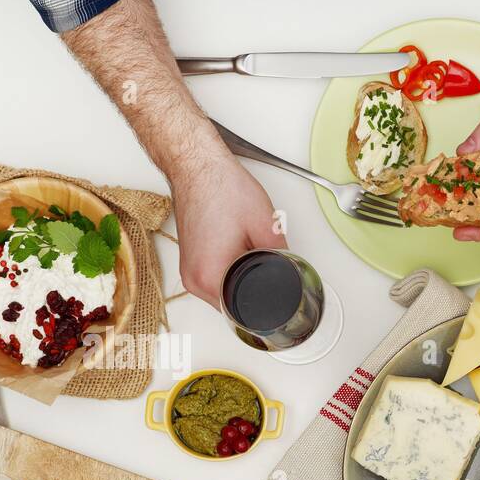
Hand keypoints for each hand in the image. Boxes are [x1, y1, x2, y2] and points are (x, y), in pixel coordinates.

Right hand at [172, 149, 286, 309]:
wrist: (195, 165)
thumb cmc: (220, 188)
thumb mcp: (266, 225)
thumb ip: (282, 256)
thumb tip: (290, 272)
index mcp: (210, 278)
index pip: (243, 314)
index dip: (263, 307)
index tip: (276, 297)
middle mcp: (194, 280)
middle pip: (233, 306)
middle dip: (253, 292)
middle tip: (265, 265)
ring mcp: (188, 272)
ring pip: (224, 293)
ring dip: (240, 282)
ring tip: (249, 254)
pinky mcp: (189, 262)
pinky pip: (214, 280)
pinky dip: (229, 272)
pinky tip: (238, 253)